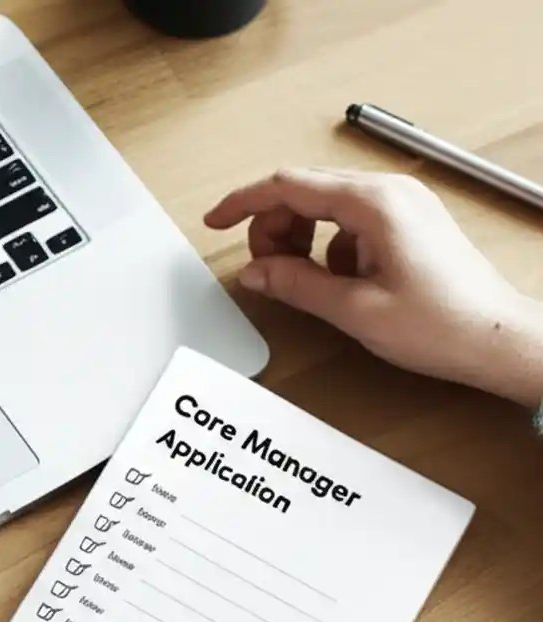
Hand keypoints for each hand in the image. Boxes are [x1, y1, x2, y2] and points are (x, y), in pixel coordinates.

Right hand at [205, 167, 542, 407]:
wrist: (501, 340)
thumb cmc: (444, 325)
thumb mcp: (355, 310)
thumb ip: (297, 285)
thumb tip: (255, 272)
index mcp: (374, 203)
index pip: (289, 186)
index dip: (244, 203)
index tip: (216, 221)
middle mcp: (389, 192)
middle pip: (305, 191)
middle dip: (272, 227)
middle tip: (264, 270)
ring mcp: (403, 204)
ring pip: (325, 205)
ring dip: (300, 237)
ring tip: (301, 278)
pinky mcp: (409, 222)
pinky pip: (350, 222)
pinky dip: (330, 246)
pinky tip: (341, 282)